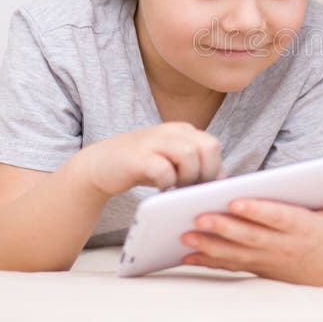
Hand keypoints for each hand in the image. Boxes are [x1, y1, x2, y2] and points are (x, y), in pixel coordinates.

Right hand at [78, 122, 223, 195]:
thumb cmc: (143, 166)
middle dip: (207, 172)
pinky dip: (167, 183)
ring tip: (176, 189)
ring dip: (188, 177)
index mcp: (184, 131)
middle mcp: (172, 131)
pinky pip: (163, 169)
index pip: (213, 146)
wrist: (100, 165)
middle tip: (192, 188)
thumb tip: (223, 181)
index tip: (204, 189)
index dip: (215, 170)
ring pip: (189, 154)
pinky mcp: (137, 156)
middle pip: (208, 146)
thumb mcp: (174, 162)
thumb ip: (197, 165)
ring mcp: (154, 141)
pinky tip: (161, 190)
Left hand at [180, 175, 322, 286]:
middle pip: (250, 236)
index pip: (278, 217)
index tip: (237, 200)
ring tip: (186, 233)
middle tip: (198, 215)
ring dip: (209, 244)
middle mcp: (283, 245)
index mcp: (302, 227)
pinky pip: (230, 265)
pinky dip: (209, 260)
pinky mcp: (258, 268)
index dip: (257, 209)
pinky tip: (187, 253)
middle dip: (224, 226)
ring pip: (235, 252)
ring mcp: (268, 259)